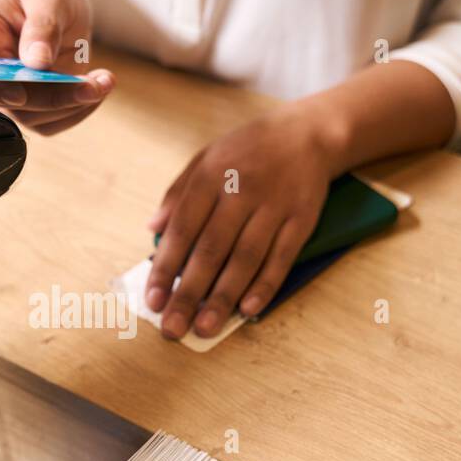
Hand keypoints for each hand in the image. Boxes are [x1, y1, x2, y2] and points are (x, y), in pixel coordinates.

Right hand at [0, 0, 113, 134]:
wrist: (54, 9)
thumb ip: (42, 25)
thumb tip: (37, 62)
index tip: (20, 91)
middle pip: (6, 99)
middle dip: (51, 96)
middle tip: (91, 84)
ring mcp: (8, 91)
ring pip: (31, 116)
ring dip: (71, 104)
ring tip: (103, 80)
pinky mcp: (31, 107)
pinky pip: (51, 123)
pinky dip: (78, 110)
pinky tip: (95, 88)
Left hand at [145, 103, 339, 338]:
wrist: (308, 132)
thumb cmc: (248, 150)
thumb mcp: (205, 158)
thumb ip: (177, 194)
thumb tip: (152, 229)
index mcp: (210, 176)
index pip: (182, 229)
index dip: (166, 268)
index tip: (153, 300)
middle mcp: (241, 191)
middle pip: (211, 250)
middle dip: (189, 293)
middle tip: (172, 327)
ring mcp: (274, 206)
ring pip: (245, 258)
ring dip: (223, 297)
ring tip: (205, 327)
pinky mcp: (302, 218)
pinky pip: (282, 257)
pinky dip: (265, 285)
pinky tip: (248, 309)